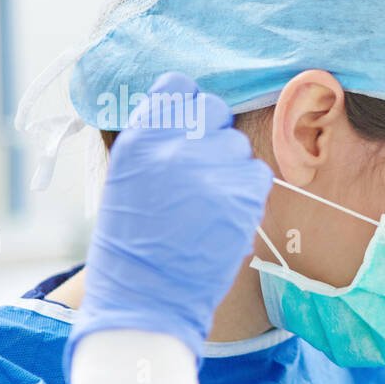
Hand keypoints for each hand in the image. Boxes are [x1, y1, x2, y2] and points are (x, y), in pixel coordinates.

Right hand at [69, 73, 273, 361]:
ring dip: (230, 167)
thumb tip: (188, 115)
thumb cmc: (133, 244)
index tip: (189, 126)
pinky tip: (228, 213)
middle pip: (214, 110)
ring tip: (209, 202)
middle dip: (212, 135)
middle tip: (203, 170)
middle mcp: (175, 146)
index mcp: (139, 138)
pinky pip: (258, 172)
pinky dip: (247, 191)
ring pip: (238, 144)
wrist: (147, 296)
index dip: (187, 106)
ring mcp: (212, 169)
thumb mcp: (126, 179)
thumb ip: (155, 141)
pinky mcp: (243, 195)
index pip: (177, 86)